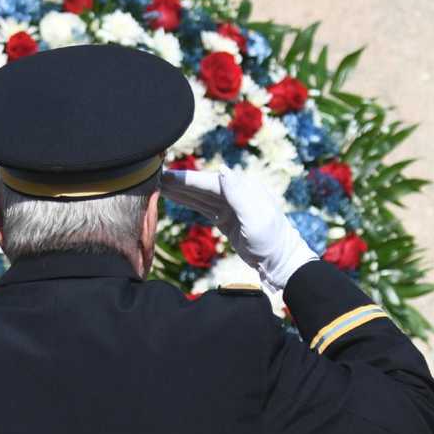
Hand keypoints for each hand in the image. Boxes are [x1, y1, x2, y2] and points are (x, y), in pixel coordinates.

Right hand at [159, 166, 314, 296]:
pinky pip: (203, 207)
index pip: (210, 181)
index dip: (188, 179)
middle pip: (202, 186)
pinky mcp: (226, 220)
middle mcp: (236, 193)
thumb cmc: (271, 240)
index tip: (166, 174)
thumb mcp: (256, 217)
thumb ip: (239, 194)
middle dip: (179, 182)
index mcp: (244, 188)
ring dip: (180, 191)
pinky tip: (175, 197)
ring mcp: (230, 207)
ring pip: (200, 196)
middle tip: (152, 176)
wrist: (280, 263)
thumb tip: (223, 170)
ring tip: (157, 185)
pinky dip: (189, 202)